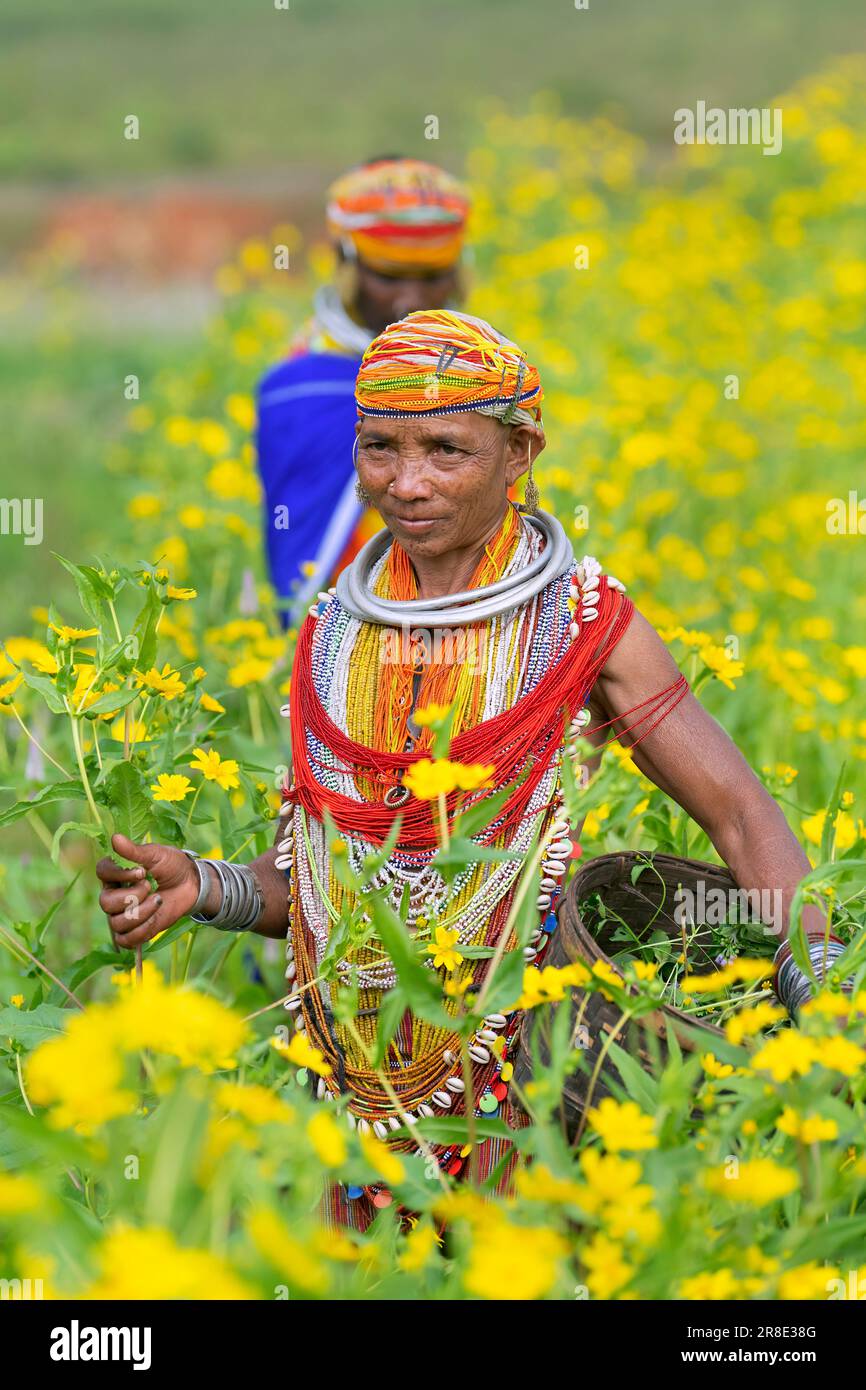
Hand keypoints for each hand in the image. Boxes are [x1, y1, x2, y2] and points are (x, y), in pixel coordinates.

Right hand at [96, 833, 198, 949]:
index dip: (119, 874)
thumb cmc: (173, 866)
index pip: (102, 873)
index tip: (141, 871)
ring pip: (117, 923)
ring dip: (141, 912)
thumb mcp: (156, 855)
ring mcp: (123, 914)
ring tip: (158, 900)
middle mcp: (114, 894)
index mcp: (116, 873)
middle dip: (132, 896)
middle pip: (106, 902)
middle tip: (150, 886)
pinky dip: (142, 930)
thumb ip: (134, 851)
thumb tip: (115, 838)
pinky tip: (156, 915)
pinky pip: (126, 939)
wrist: (192, 885)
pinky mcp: (135, 931)